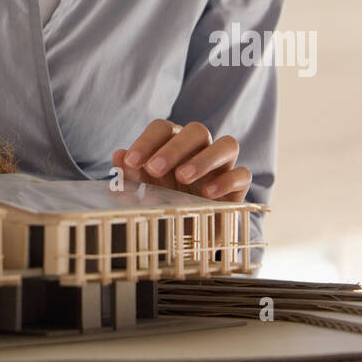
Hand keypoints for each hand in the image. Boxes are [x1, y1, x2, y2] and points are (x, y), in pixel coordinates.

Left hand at [112, 119, 250, 202]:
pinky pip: (242, 174)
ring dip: (204, 158)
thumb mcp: (145, 191)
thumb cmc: (165, 202)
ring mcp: (223, 165)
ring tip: (183, 177)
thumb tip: (118, 155)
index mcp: (175, 142)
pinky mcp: (239, 186)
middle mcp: (202, 148)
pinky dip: (226, 181)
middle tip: (154, 169)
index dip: (146, 141)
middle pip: (197, 130)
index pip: (163, 128)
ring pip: (227, 144)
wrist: (188, 233)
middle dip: (174, 148)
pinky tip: (207, 194)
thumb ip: (132, 175)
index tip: (129, 162)